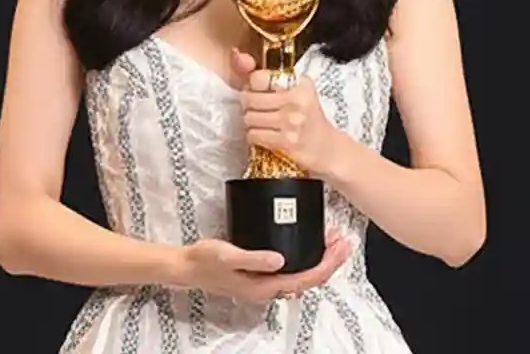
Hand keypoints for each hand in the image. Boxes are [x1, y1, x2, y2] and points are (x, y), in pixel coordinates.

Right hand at [179, 228, 350, 301]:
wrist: (186, 267)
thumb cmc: (204, 261)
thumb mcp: (226, 255)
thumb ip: (253, 258)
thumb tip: (280, 260)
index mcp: (264, 286)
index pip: (306, 279)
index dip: (326, 264)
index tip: (339, 247)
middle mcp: (269, 289)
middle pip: (310, 279)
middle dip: (330, 261)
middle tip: (344, 240)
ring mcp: (266, 283)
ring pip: (303, 275)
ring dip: (321, 260)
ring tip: (333, 242)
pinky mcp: (262, 274)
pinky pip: (294, 270)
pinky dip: (307, 258)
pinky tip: (310, 246)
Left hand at [229, 48, 340, 174]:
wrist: (326, 147)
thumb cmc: (309, 117)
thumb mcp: (300, 91)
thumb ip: (274, 77)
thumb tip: (239, 57)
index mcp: (299, 85)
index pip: (259, 78)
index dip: (252, 85)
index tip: (256, 90)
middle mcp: (295, 101)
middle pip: (250, 99)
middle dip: (247, 105)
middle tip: (253, 108)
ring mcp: (290, 122)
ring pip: (249, 118)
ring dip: (250, 122)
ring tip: (260, 122)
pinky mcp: (285, 142)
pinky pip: (254, 135)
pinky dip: (254, 136)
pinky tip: (263, 134)